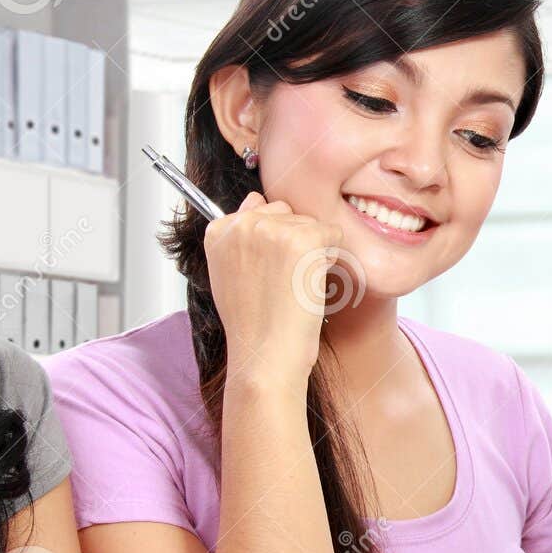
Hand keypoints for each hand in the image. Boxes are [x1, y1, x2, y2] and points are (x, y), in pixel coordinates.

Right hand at [202, 190, 345, 383]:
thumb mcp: (231, 273)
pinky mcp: (302, 239)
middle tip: (285, 281)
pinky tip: (310, 283)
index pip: (258, 209)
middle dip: (295, 241)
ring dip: (313, 252)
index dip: (273, 241)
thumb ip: (240, 236)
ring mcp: (272, 229)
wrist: (265, 354)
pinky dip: (331, 257)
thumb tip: (257, 198)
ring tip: (294, 286)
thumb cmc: (253, 324)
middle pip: (287, 212)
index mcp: (218, 230)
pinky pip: (333, 233)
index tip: (270, 270)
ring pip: (311, 223)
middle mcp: (242, 223)